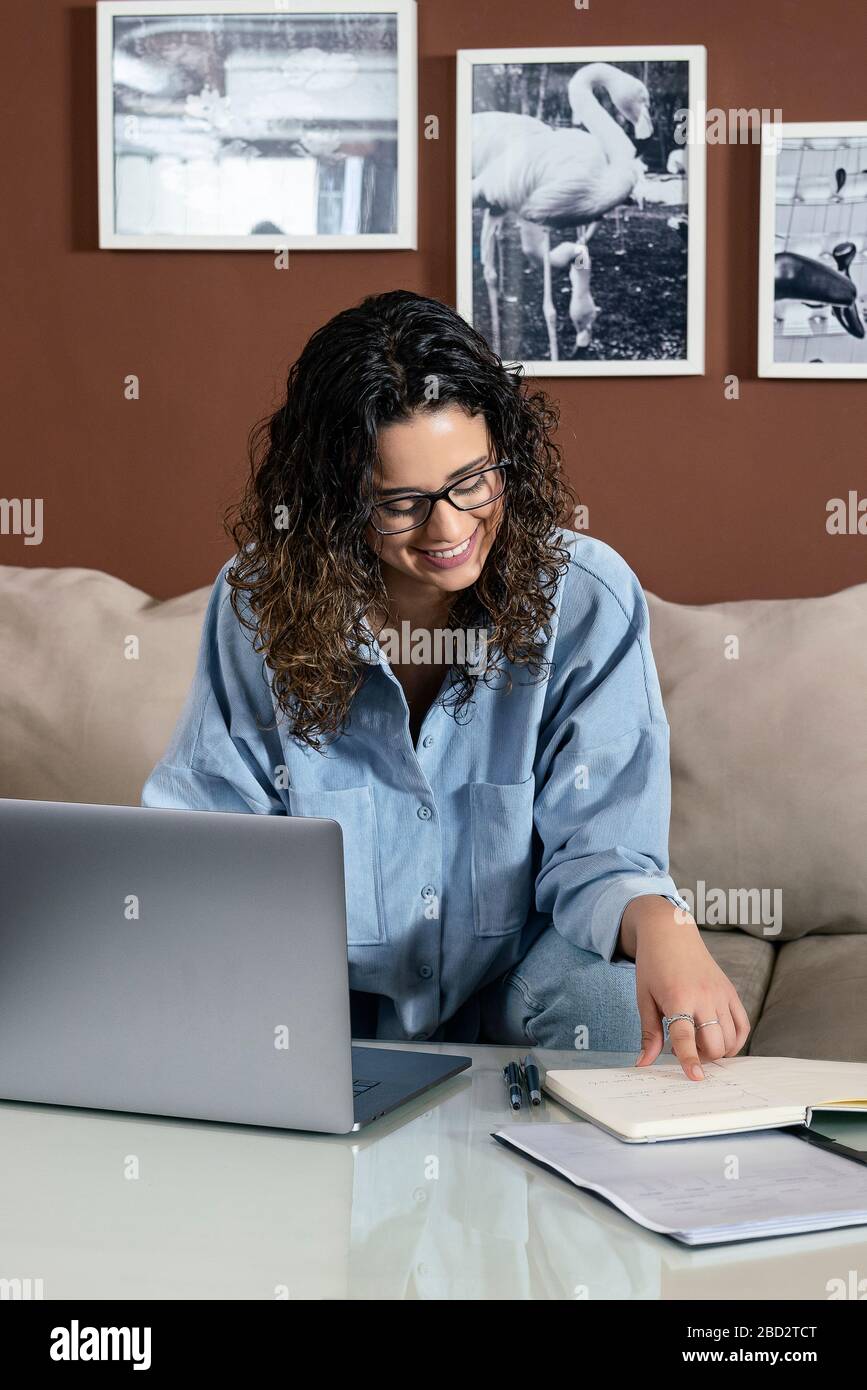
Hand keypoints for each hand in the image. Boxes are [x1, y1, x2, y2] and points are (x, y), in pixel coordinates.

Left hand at [617, 896, 750, 1080]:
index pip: (686, 1037)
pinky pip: (742, 1025)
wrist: (670, 933)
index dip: (690, 1059)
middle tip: (687, 1047)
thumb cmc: (653, 965)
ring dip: (718, 1050)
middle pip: (714, 1042)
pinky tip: (719, 1039)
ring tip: (699, 1039)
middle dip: (703, 1056)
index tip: (695, 1077)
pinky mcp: (731, 992)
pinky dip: (735, 1040)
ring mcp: (721, 994)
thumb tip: (644, 1064)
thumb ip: (648, 1033)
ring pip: (731, 1038)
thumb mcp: (644, 998)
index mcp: (678, 997)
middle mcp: (703, 997)